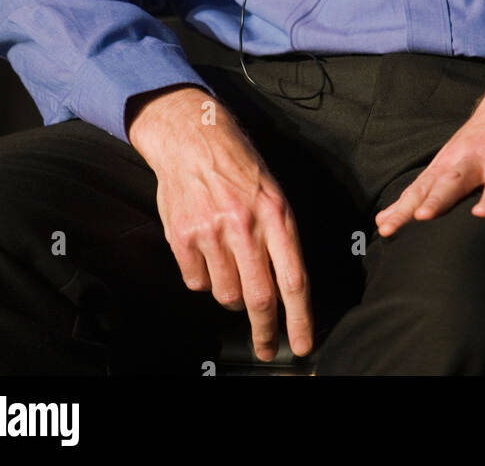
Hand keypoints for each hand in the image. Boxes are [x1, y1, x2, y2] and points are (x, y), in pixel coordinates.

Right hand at [128, 86, 312, 362]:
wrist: (192, 137)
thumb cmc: (238, 164)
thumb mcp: (273, 191)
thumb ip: (281, 235)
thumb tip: (288, 285)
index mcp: (276, 214)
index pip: (294, 279)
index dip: (300, 319)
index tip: (302, 344)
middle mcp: (245, 226)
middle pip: (260, 297)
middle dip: (266, 331)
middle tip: (268, 347)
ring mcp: (211, 232)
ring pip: (226, 294)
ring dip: (232, 296)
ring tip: (231, 272)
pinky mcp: (182, 237)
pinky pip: (196, 282)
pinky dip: (203, 279)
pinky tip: (206, 256)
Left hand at [374, 42, 484, 240]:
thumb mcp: (461, 149)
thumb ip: (433, 183)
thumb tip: (391, 216)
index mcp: (456, 155)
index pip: (425, 185)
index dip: (404, 207)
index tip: (385, 229)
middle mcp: (479, 152)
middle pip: (454, 178)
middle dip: (437, 197)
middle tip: (421, 216)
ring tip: (482, 214)